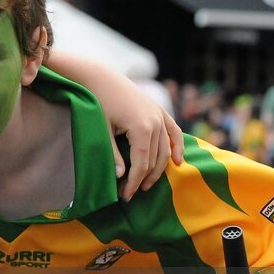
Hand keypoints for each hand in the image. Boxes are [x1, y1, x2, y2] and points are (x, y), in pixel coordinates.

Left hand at [40, 49, 183, 199]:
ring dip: (158, 168)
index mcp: (142, 128)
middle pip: (155, 159)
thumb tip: (120, 177)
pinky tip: (177, 161)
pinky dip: (177, 146)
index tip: (124, 196)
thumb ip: (112, 154)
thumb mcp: (102, 131)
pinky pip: (174, 131)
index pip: (142, 164)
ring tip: (146, 184)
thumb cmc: (96, 103)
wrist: (99, 77)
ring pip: (165, 149)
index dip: (134, 183)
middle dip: (144, 179)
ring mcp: (160, 115)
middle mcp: (156, 122)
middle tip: (131, 194)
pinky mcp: (159, 110)